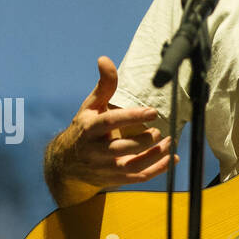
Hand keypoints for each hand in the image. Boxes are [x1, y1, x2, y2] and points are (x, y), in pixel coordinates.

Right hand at [46, 57, 176, 203]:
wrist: (66, 165)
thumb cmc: (83, 130)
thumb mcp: (90, 107)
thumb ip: (104, 86)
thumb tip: (104, 59)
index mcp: (89, 128)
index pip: (111, 122)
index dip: (132, 116)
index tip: (153, 111)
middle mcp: (96, 149)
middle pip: (122, 148)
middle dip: (145, 140)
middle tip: (159, 131)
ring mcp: (105, 167)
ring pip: (132, 165)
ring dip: (155, 156)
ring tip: (169, 143)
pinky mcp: (115, 179)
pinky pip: (138, 177)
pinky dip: (157, 170)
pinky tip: (171, 159)